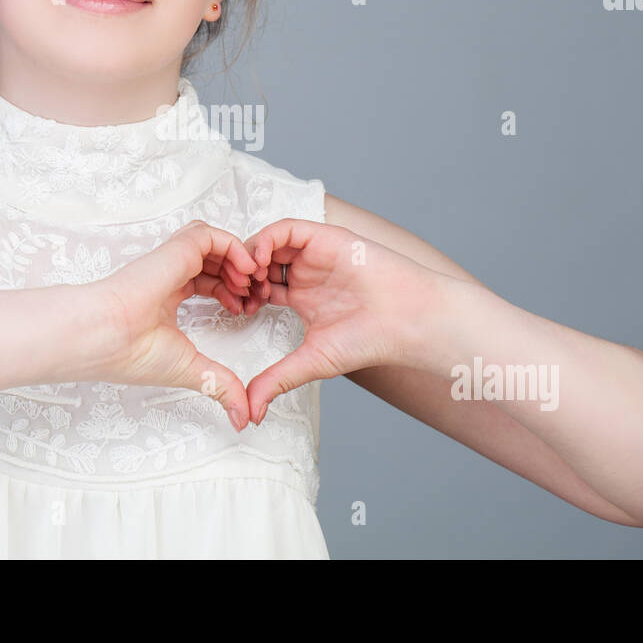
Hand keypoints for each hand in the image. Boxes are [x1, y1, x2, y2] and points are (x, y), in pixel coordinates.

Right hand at [98, 220, 259, 431]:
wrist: (106, 337)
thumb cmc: (132, 353)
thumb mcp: (190, 370)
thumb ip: (219, 385)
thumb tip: (242, 416)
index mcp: (164, 298)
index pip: (204, 283)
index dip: (229, 293)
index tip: (242, 311)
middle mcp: (167, 277)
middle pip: (212, 261)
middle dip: (239, 276)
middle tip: (254, 296)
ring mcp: (171, 261)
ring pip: (212, 243)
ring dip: (237, 259)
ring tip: (250, 283)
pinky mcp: (175, 250)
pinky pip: (210, 235)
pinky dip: (233, 246)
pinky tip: (245, 269)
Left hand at [239, 218, 433, 424]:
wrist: (407, 320)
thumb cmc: (370, 340)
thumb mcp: (311, 361)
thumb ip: (277, 380)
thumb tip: (251, 413)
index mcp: (300, 296)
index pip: (258, 286)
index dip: (241, 295)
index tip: (235, 313)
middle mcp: (305, 272)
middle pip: (258, 261)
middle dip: (241, 274)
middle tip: (236, 292)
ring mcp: (314, 253)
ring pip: (267, 242)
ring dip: (249, 255)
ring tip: (246, 278)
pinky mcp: (325, 237)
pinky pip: (286, 228)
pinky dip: (266, 239)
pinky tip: (260, 261)